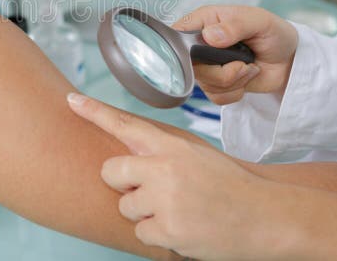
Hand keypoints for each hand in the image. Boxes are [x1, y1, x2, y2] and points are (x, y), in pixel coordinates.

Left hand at [67, 93, 280, 259]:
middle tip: (153, 191)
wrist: (265, 215)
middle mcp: (166, 168)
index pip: (125, 124)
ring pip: (127, 207)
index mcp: (172, 145)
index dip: (94, 111)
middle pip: (112, 172)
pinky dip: (159, 235)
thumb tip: (125, 156)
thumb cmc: (227, 183)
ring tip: (179, 210)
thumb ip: (160, 152)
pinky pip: (142, 232)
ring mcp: (167, 200)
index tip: (71, 101)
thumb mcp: (194, 154)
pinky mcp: (170, 230)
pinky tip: (184, 228)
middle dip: (124, 185)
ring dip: (146, 213)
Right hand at [173, 5, 297, 104]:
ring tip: (249, 67)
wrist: (289, 60)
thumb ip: (235, 25)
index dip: (185, 49)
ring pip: (205, 85)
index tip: (206, 56)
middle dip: (222, 72)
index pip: (176, 35)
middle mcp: (200, 44)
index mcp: (203, 21)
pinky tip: (246, 77)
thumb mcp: (260, 21)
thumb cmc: (274, 33)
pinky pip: (216, 98)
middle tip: (244, 63)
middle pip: (191, 67)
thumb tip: (210, 36)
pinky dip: (236, 92)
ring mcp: (206, 66)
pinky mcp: (216, 85)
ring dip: (234, 81)